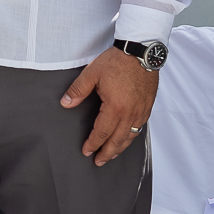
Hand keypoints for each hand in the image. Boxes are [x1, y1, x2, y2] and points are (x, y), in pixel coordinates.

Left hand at [60, 46, 159, 165]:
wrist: (141, 51)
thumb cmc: (117, 61)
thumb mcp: (92, 74)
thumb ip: (78, 91)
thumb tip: (65, 104)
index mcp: (115, 107)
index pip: (102, 132)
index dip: (93, 144)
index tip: (86, 151)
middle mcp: (130, 113)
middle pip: (118, 141)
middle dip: (107, 153)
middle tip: (98, 161)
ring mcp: (141, 111)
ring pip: (130, 136)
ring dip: (120, 148)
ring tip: (111, 154)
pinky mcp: (148, 106)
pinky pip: (139, 128)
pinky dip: (131, 137)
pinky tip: (126, 138)